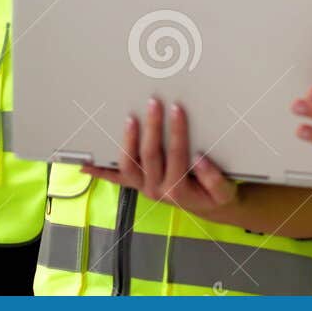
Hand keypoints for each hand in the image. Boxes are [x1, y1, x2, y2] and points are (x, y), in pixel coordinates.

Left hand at [81, 98, 239, 220]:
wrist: (207, 207)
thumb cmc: (215, 194)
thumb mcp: (225, 191)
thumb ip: (214, 178)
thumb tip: (199, 158)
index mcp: (179, 189)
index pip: (176, 154)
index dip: (176, 131)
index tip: (177, 109)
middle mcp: (157, 190)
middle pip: (150, 155)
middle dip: (153, 126)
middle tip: (154, 103)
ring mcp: (144, 188)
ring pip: (129, 164)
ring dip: (128, 140)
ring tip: (130, 119)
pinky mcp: (137, 185)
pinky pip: (116, 178)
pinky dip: (100, 172)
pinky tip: (86, 164)